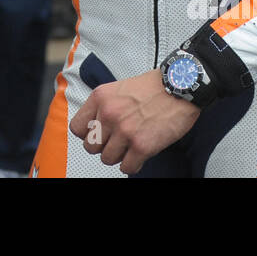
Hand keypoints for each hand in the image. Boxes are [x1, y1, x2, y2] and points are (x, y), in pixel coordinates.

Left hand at [69, 69, 201, 174]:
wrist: (179, 87)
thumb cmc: (153, 87)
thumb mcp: (119, 88)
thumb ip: (104, 106)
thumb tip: (96, 126)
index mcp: (100, 98)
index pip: (77, 128)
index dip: (87, 134)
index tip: (98, 134)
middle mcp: (108, 115)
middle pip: (90, 147)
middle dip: (103, 147)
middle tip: (116, 142)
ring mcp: (124, 131)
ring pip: (107, 159)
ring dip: (118, 156)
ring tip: (130, 147)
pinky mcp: (141, 146)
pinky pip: (126, 168)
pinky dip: (132, 165)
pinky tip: (139, 155)